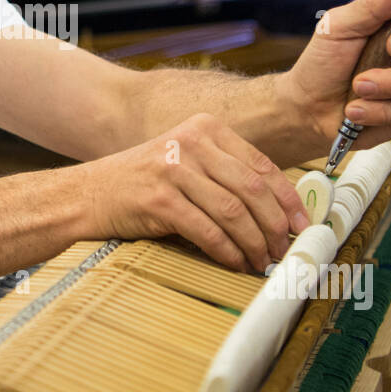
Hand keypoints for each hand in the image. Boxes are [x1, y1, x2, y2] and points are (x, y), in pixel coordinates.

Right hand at [77, 112, 310, 272]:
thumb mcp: (187, 162)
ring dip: (254, 243)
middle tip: (285, 251)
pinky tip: (235, 263)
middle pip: (251, 189)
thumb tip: (278, 212)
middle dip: (275, 226)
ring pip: (233, 212)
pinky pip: (207, 230)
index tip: (303, 226)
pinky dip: (227, 252)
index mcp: (205, 128)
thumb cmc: (143, 183)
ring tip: (262, 262)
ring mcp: (173, 168)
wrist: (88, 194)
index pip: (261, 165)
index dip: (288, 200)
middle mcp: (191, 142)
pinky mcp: (159, 198)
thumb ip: (226, 176)